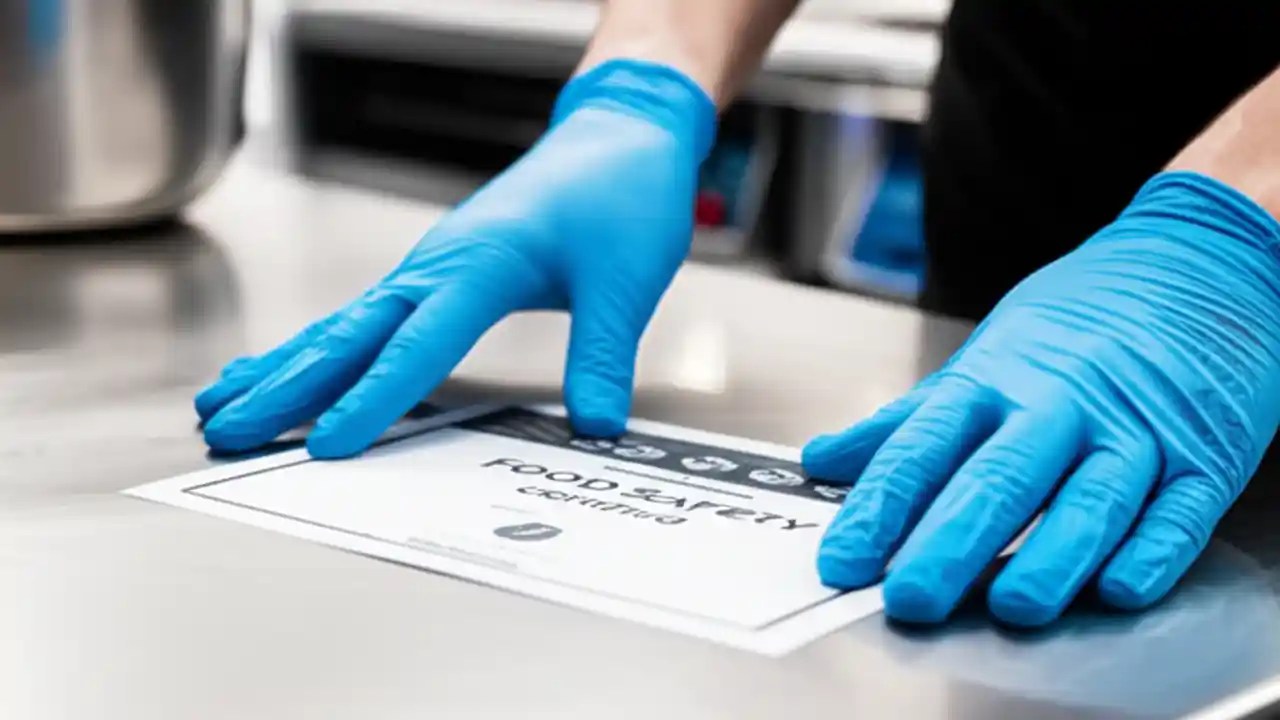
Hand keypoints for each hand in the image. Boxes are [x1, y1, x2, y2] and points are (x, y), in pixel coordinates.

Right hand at [195, 60, 715, 456]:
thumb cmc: (619, 195)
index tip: (330, 446)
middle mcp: (437, 265)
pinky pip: (361, 319)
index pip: (416, 345)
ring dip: (281, 369)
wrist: (619, 135)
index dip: (373, 400)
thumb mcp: (625, 282)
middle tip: (224, 432)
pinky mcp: (432, 274)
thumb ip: (602, 356)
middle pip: (349, 334)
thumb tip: (596, 428)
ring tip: (220, 407)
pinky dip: (315, 351)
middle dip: (285, 388)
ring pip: (340, 326)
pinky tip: (283, 370)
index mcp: (479, 264)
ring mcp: (427, 268)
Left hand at [804, 172, 1279, 625]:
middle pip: (1000, 477)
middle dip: (952, 541)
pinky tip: (1122, 585)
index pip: (923, 448)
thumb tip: (822, 462)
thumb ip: (906, 422)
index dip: (880, 506)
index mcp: (992, 381)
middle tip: (911, 596)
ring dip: (1054, 555)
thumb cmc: (1077, 322)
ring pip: (1091, 498)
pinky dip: (1154, 548)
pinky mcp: (1203, 456)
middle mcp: (1059, 407)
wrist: (1196, 259)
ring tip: (1015, 604)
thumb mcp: (982, 357)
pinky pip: (1180, 509)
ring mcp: (1134, 431)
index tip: (843, 560)